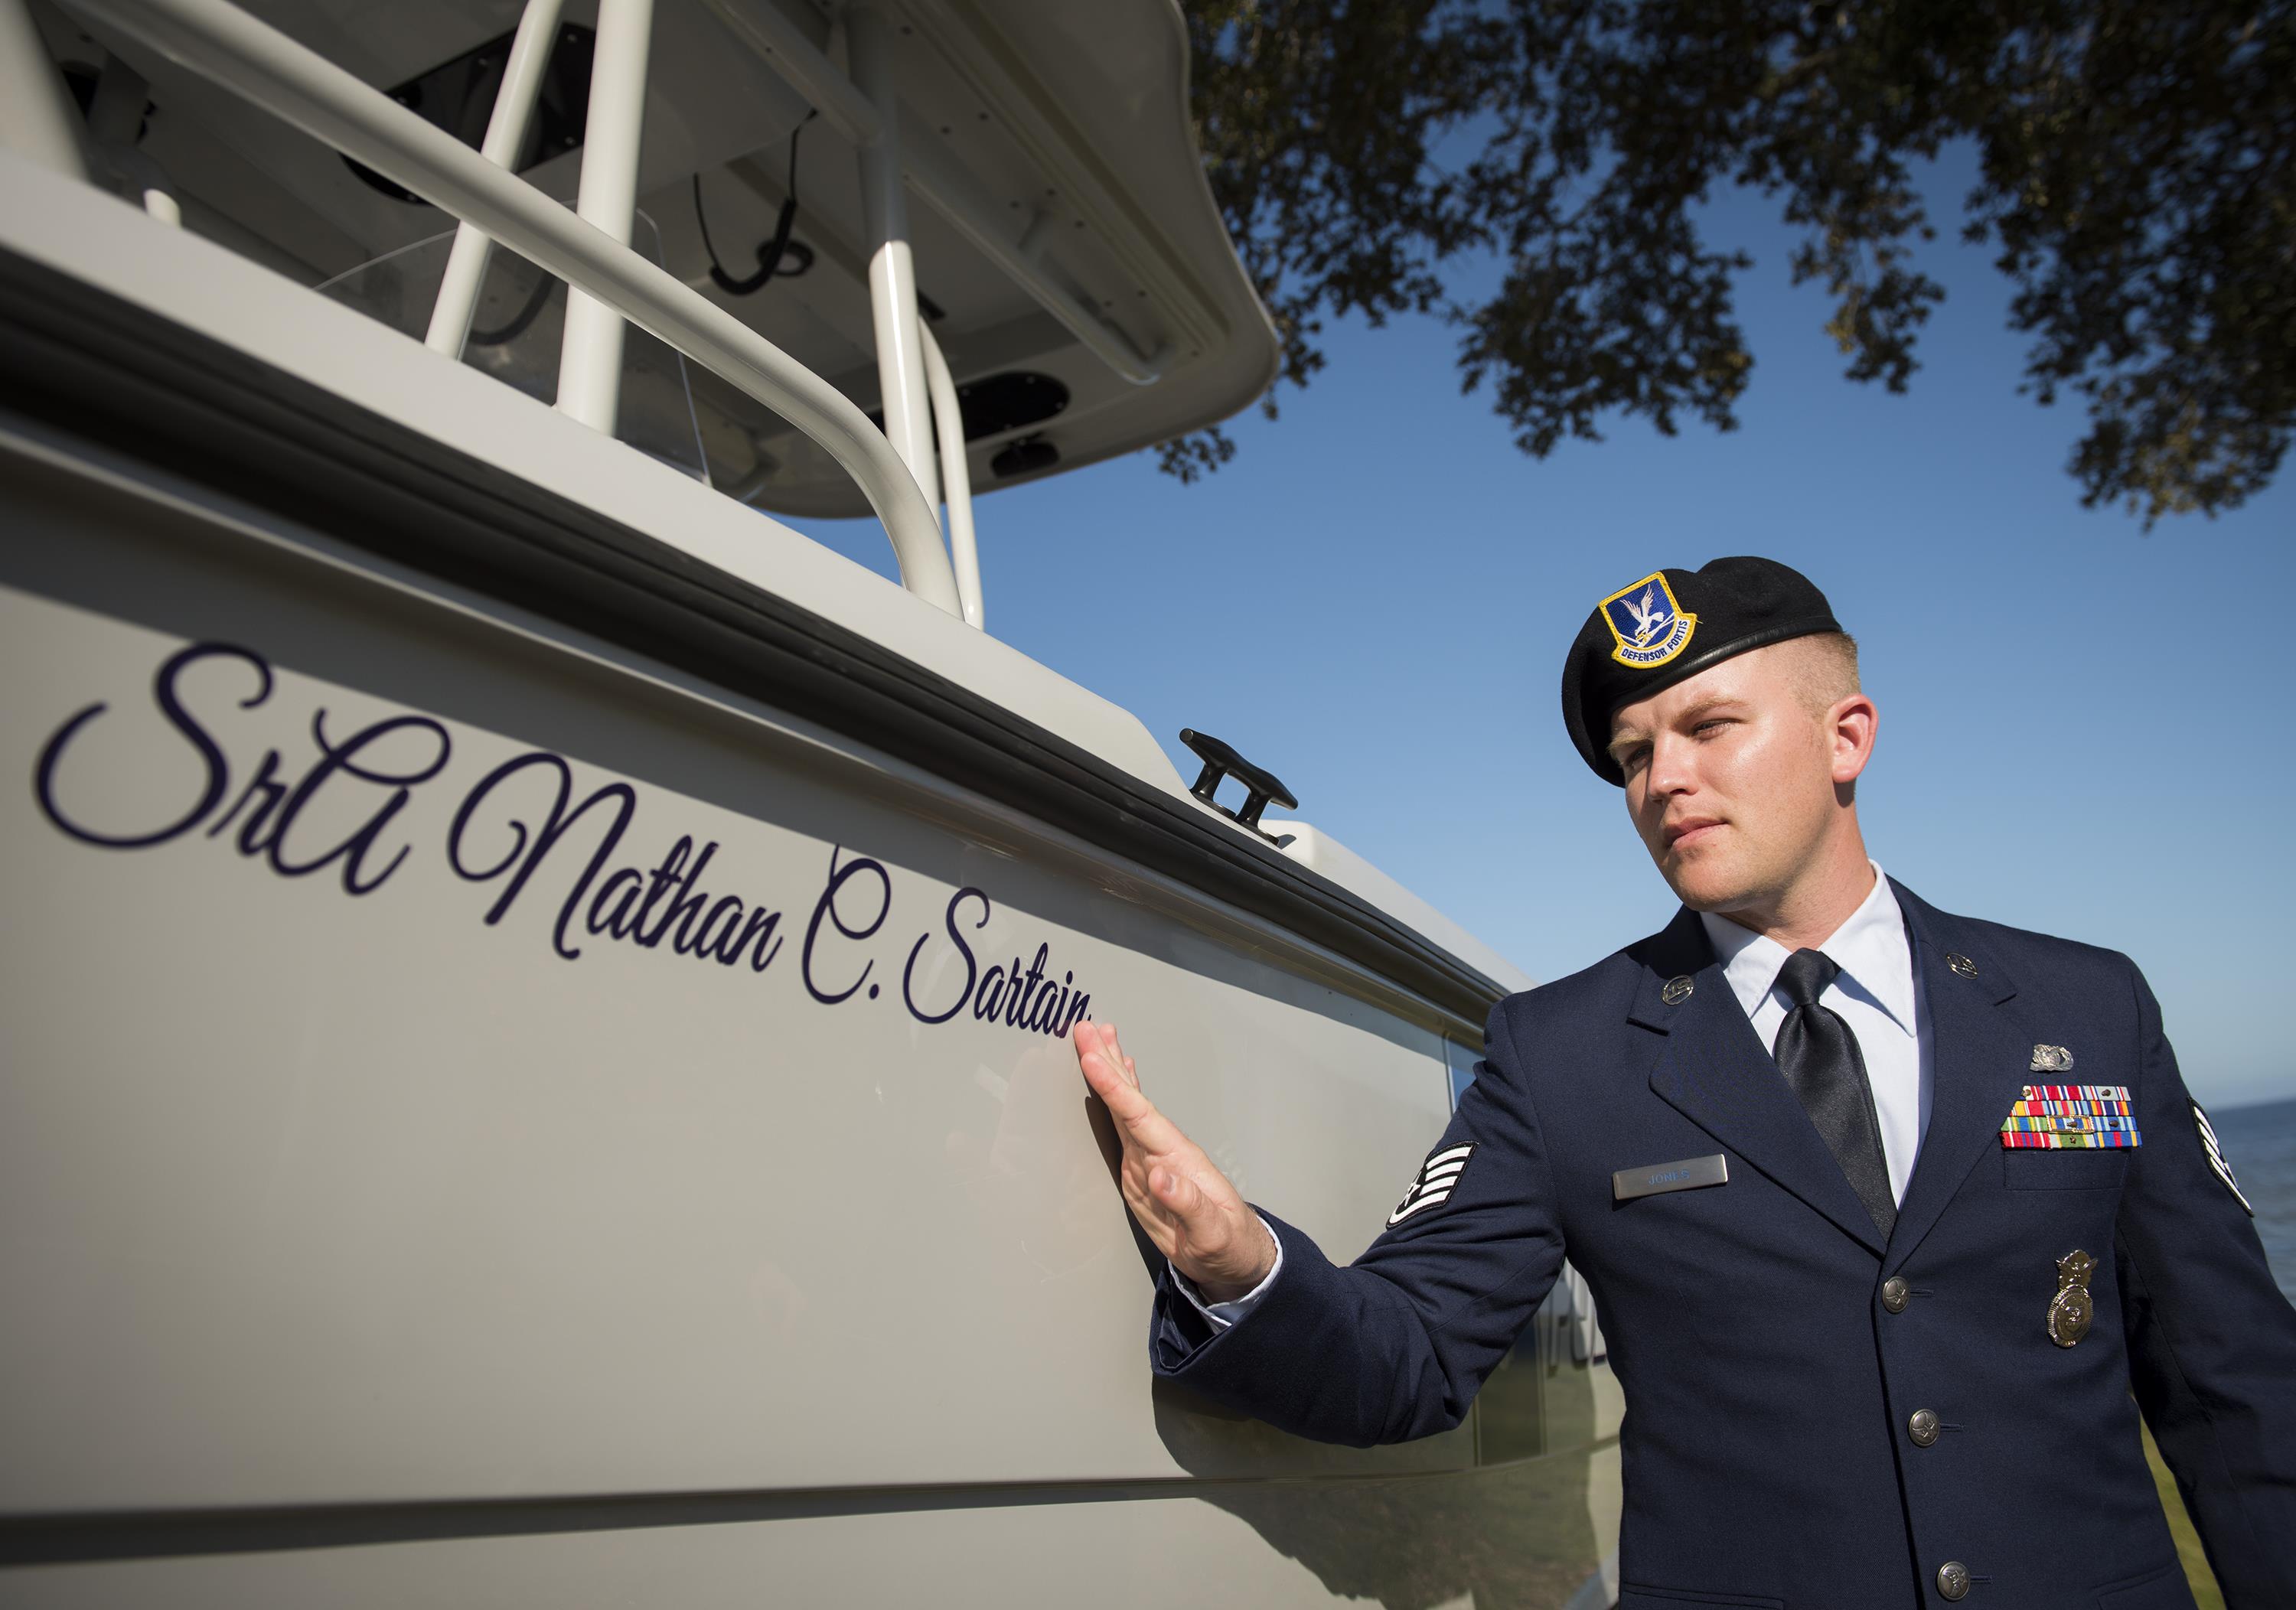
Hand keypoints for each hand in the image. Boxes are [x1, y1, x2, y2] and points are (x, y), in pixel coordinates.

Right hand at [1073, 1020, 1276, 1302]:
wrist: (1231, 1256)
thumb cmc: (1226, 1244)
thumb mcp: (1212, 1233)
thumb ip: (1190, 1206)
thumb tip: (1159, 1177)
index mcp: (1178, 1159)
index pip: (1140, 1117)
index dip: (1115, 1087)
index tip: (1092, 1057)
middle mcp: (1163, 1150)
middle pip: (1132, 1099)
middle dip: (1109, 1063)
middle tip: (1087, 1026)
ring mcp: (1151, 1157)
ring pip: (1127, 1106)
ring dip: (1112, 1070)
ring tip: (1099, 1036)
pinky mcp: (1142, 1170)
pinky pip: (1125, 1126)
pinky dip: (1118, 1097)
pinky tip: (1117, 1077)